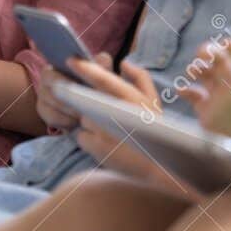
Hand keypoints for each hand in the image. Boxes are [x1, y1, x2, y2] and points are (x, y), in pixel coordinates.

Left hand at [53, 54, 196, 198]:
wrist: (159, 170)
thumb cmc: (158, 133)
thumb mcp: (154, 102)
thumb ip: (140, 78)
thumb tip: (123, 63)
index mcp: (131, 98)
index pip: (103, 79)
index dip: (85, 67)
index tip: (71, 59)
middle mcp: (116, 111)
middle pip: (87, 98)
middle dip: (90, 104)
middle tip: (104, 114)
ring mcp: (104, 130)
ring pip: (83, 118)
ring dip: (92, 124)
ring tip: (112, 135)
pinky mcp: (95, 147)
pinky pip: (81, 137)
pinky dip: (89, 140)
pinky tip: (106, 146)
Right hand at [180, 38, 230, 170]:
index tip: (227, 43)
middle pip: (219, 62)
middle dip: (210, 52)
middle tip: (204, 53)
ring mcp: (220, 100)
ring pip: (205, 76)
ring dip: (197, 68)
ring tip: (194, 70)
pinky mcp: (208, 114)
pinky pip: (194, 97)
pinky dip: (186, 91)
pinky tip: (183, 91)